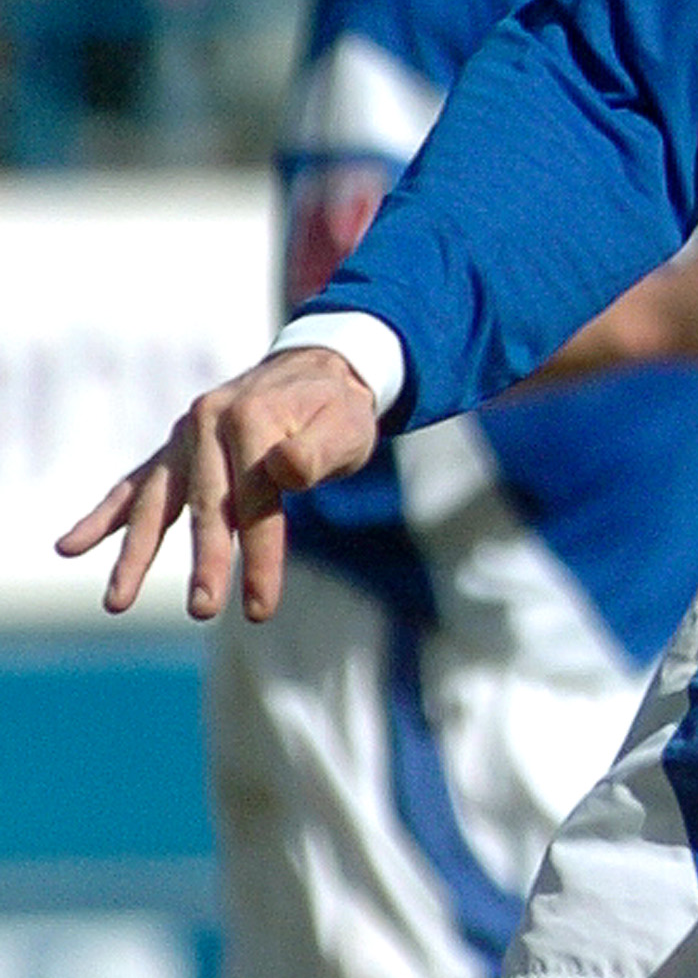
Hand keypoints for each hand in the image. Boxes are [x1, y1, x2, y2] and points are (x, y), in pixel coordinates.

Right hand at [57, 346, 380, 621]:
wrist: (319, 368)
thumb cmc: (338, 409)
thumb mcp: (347, 424)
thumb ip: (317, 450)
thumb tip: (284, 469)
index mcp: (252, 417)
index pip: (256, 500)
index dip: (260, 556)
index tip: (261, 607)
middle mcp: (209, 421)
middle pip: (207, 505)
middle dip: (206, 561)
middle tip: (203, 609)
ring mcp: (185, 436)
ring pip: (157, 502)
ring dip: (136, 554)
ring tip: (116, 602)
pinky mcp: (174, 449)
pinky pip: (135, 486)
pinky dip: (103, 518)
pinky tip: (70, 547)